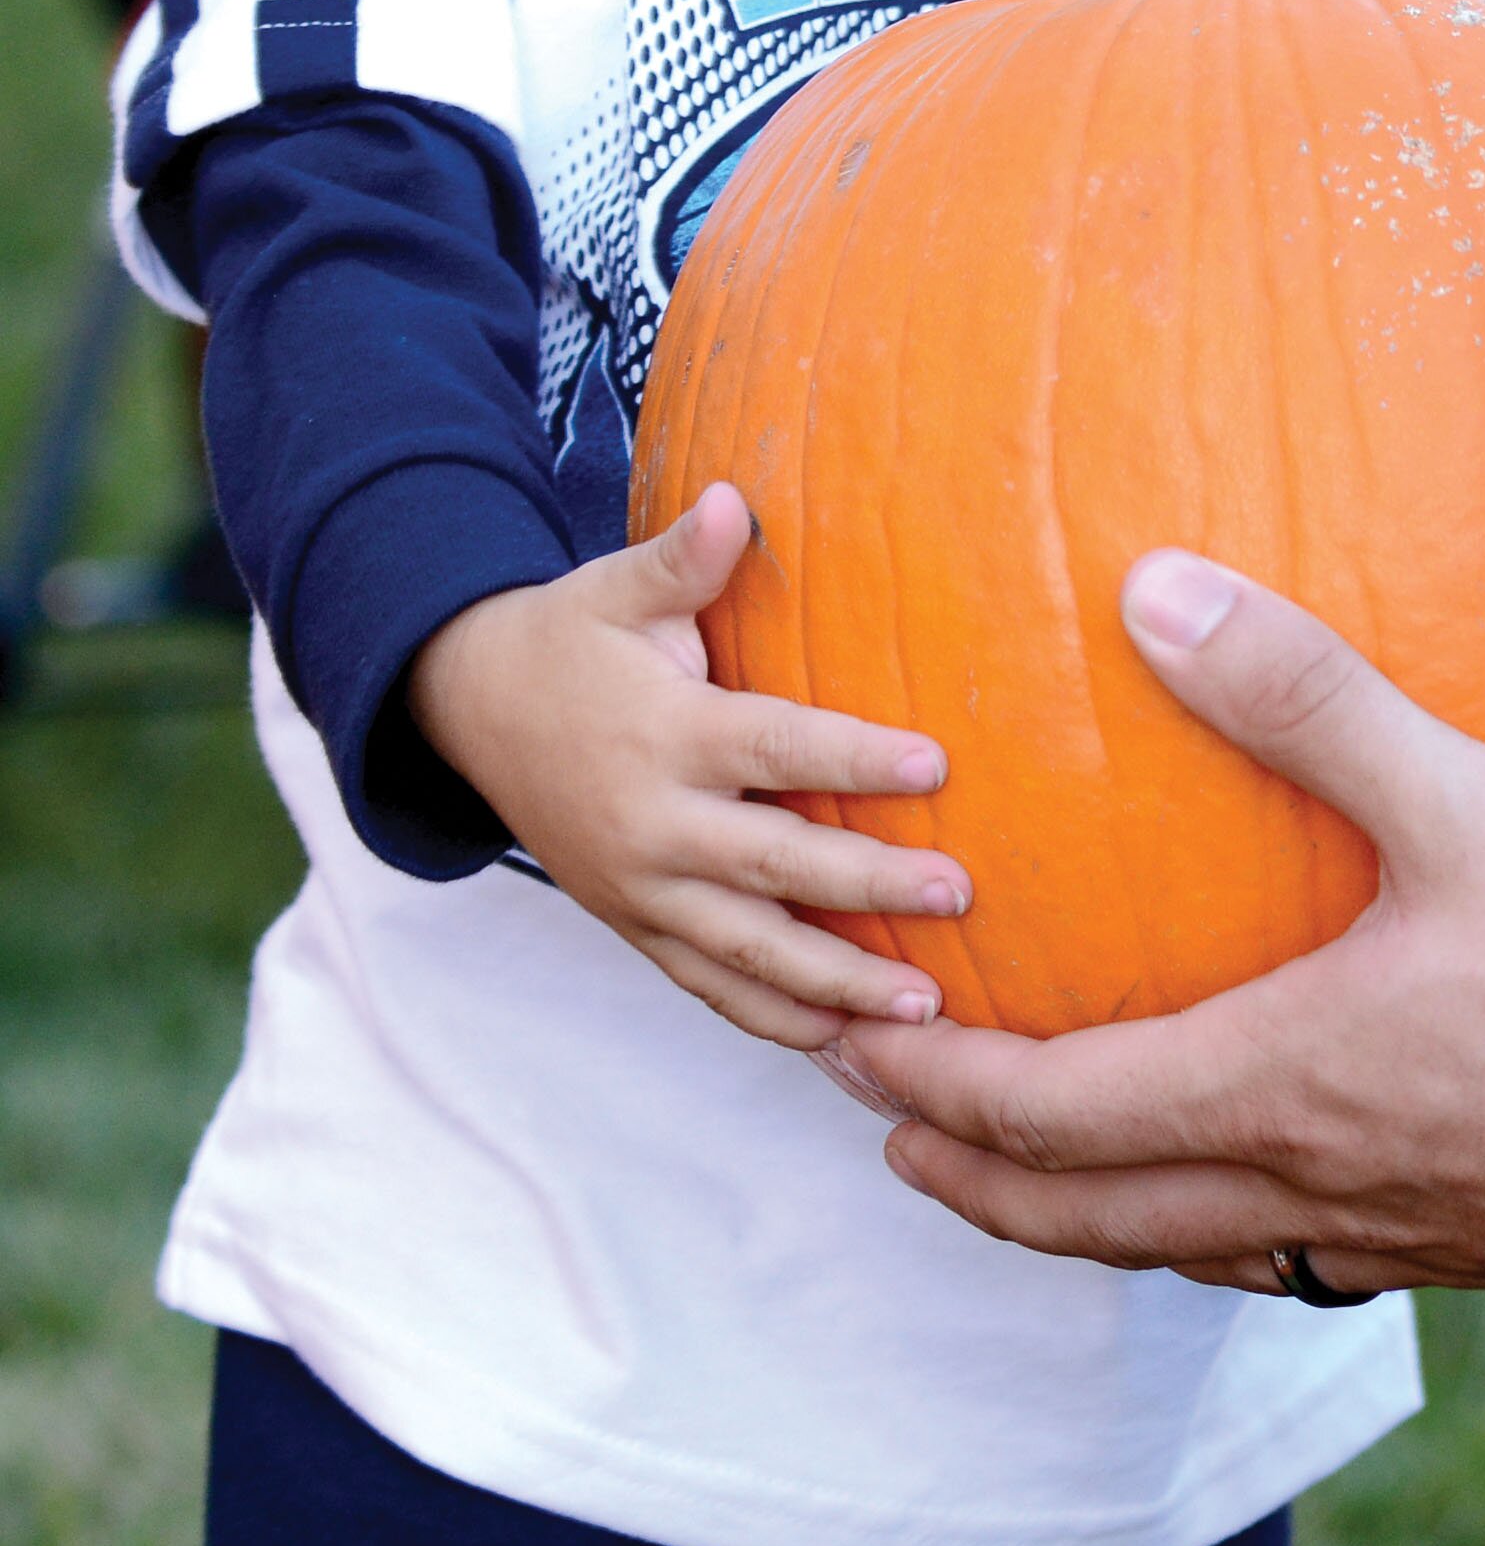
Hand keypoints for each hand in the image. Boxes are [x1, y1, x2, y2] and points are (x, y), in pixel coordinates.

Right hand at [405, 486, 966, 1045]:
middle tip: (958, 894)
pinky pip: (706, 985)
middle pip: (774, 864)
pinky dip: (772, 1019)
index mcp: (666, 736)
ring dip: (835, 982)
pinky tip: (844, 1044)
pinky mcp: (633, 926)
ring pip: (747, 950)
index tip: (939, 766)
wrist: (466, 712)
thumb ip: (683, 560)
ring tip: (923, 1005)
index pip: (776, 748)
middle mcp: (653, 825)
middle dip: (867, 885)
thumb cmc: (570, 640)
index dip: (855, 757)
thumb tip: (733, 501)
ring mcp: (639, 890)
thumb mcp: (616, 591)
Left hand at [836, 548, 1484, 1296]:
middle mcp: (1306, 1186)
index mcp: (1273, 1084)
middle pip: (1084, 1216)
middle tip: (892, 1135)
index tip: (846, 1046)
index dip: (932, 1080)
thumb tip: (1157, 594)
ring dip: (1086, 1219)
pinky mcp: (1479, 1253)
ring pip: (1190, 1255)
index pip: (1047, 1109)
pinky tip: (1275, 1190)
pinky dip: (1226, 1233)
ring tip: (1051, 1177)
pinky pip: (1300, 1264)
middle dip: (972, 1176)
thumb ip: (1313, 704)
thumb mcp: (1472, 805)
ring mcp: (1394, 1237)